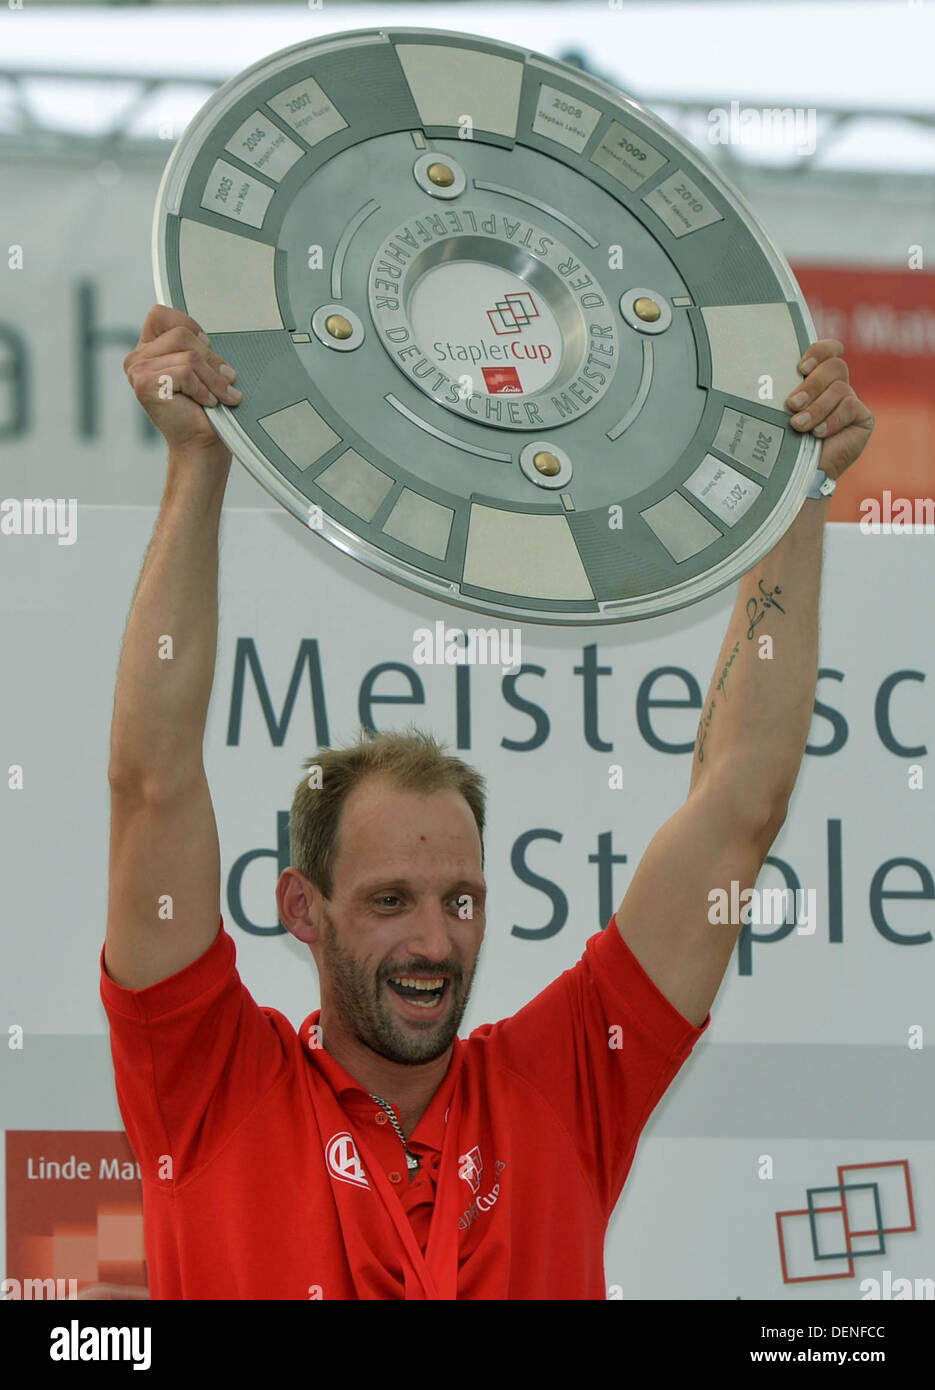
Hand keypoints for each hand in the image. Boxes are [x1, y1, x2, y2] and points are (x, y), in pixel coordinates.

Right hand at [123, 304, 241, 463]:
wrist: (202, 444)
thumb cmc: (204, 411)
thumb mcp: (202, 368)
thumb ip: (196, 346)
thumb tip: (208, 335)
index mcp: (148, 349)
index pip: (161, 314)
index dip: (189, 327)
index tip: (206, 348)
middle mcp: (138, 358)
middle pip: (181, 333)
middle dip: (211, 359)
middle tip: (225, 381)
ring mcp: (137, 371)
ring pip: (188, 354)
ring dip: (212, 377)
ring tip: (218, 395)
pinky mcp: (144, 384)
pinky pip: (186, 371)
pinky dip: (203, 388)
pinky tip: (205, 402)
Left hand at [784, 338, 873, 482]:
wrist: (801, 476)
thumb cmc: (787, 442)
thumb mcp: (782, 412)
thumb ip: (785, 390)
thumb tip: (767, 372)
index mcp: (819, 379)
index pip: (830, 350)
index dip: (820, 351)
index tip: (801, 367)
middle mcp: (838, 387)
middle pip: (835, 366)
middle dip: (812, 384)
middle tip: (792, 404)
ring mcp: (851, 402)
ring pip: (839, 388)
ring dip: (816, 408)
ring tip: (798, 425)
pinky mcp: (863, 418)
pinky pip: (849, 406)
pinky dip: (831, 420)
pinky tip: (819, 433)